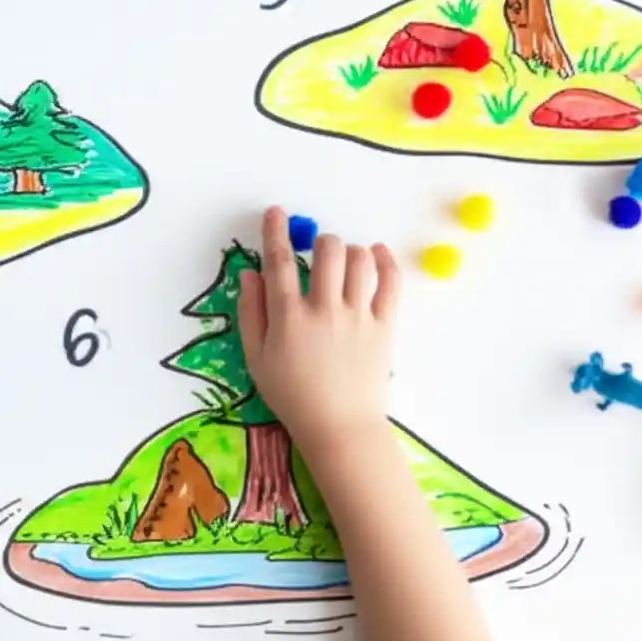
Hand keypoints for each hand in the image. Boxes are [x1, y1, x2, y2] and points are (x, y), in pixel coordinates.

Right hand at [238, 206, 398, 445]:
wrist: (339, 427)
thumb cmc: (291, 395)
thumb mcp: (256, 358)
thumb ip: (251, 313)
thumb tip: (250, 274)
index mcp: (288, 317)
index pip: (281, 262)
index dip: (276, 232)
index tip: (275, 213)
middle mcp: (324, 309)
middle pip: (327, 251)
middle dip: (320, 241)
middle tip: (317, 252)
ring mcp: (357, 316)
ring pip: (359, 260)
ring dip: (349, 251)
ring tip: (344, 262)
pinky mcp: (384, 325)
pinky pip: (391, 282)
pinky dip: (385, 261)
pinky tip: (376, 253)